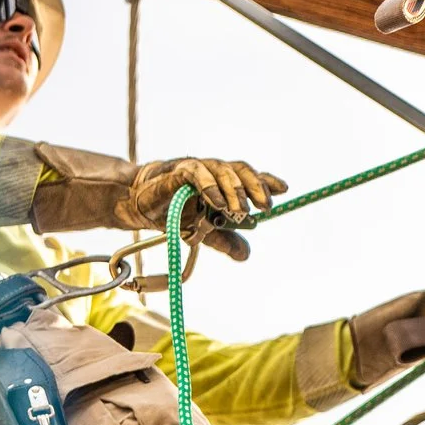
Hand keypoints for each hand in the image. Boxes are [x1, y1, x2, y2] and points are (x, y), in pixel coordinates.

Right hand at [120, 157, 285, 230]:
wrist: (140, 206)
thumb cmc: (174, 211)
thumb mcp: (203, 230)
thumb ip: (224, 239)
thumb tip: (245, 255)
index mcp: (221, 182)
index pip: (248, 177)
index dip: (266, 181)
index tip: (284, 190)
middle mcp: (212, 171)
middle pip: (240, 171)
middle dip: (256, 187)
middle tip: (266, 207)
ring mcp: (196, 169)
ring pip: (222, 170)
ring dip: (234, 190)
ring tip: (241, 212)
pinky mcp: (177, 172)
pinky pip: (197, 173)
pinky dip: (210, 187)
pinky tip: (218, 204)